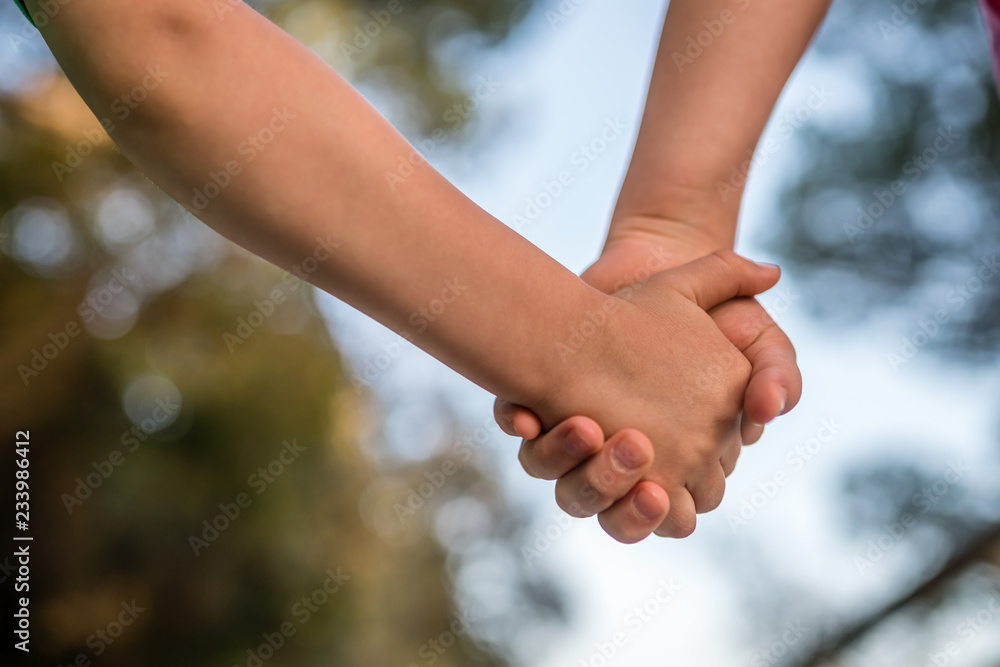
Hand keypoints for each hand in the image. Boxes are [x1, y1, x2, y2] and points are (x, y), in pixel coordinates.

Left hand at [517, 251, 780, 541]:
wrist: (656, 265)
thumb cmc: (711, 312)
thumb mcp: (756, 336)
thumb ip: (778, 373)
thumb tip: (768, 410)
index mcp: (678, 461)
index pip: (670, 515)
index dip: (660, 512)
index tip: (658, 492)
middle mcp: (625, 459)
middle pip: (612, 514)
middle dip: (614, 506)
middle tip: (628, 462)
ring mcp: (583, 435)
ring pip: (567, 486)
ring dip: (569, 472)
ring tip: (587, 429)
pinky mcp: (544, 403)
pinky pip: (524, 435)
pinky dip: (520, 427)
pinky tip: (524, 415)